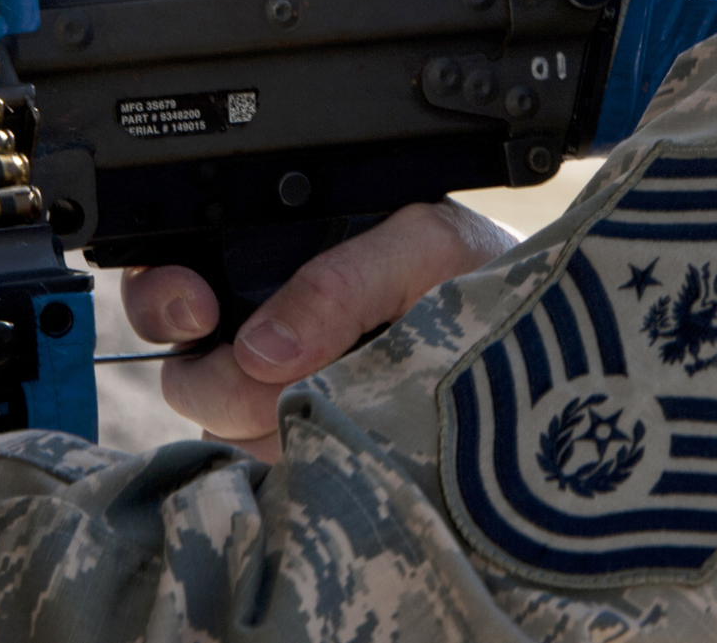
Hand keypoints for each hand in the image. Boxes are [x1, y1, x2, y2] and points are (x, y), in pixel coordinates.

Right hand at [122, 202, 512, 462]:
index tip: (197, 310)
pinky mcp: (309, 461)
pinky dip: (309, 456)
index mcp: (283, 261)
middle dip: (216, 377)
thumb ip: (347, 276)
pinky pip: (274, 471)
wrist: (551, 359)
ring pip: (226, 430)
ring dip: (276, 420)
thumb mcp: (431, 244)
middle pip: (185, 368)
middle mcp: (267, 334)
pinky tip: (359, 432)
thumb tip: (264, 347)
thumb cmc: (487, 281)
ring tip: (357, 392)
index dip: (165, 297)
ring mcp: (283, 407)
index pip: (179, 276)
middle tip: (275, 377)